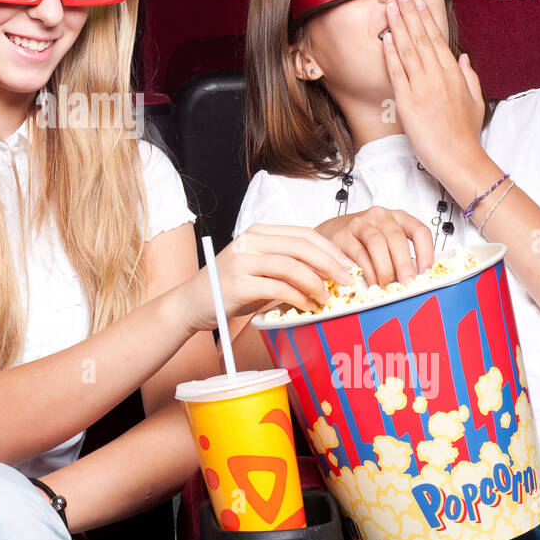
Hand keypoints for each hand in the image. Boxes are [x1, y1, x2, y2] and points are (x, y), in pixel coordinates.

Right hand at [179, 224, 355, 331]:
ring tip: (327, 297)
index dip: (330, 249)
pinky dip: (298, 297)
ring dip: (316, 283)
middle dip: (330, 264)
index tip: (347, 265)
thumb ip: (286, 265)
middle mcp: (249, 242)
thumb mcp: (259, 268)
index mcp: (258, 233)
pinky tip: (306, 306)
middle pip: (301, 246)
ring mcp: (242, 261)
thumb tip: (328, 273)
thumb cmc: (230, 288)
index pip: (303, 234)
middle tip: (346, 281)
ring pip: (291, 266)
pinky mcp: (237, 283)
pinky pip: (277, 288)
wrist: (192, 303)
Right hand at [316, 206, 433, 286]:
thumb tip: (415, 282)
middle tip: (407, 284)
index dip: (426, 253)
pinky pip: (357, 253)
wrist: (332, 232)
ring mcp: (360, 223)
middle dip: (404, 265)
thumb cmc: (364, 240)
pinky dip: (366, 271)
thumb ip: (401, 256)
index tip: (427, 272)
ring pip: (377, 244)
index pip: (419, 231)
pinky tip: (370, 282)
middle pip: (397, 238)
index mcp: (398, 218)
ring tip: (388, 287)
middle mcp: (380, 217)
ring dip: (384, 269)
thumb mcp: (387, 242)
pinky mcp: (342, 234)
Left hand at [382, 0, 485, 183]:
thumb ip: (469, 77)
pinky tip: (385, 38)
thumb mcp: (475, 101)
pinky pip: (397, 73)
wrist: (459, 158)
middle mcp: (438, 76)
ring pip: (408, 49)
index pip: (437, 38)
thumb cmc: (466, 134)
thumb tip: (465, 58)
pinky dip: (390, 54)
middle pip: (421, 37)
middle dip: (409, 12)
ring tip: (389, 6)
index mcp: (454, 74)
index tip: (416, 1)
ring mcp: (423, 87)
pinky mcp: (408, 102)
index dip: (425, 17)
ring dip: (398, 26)